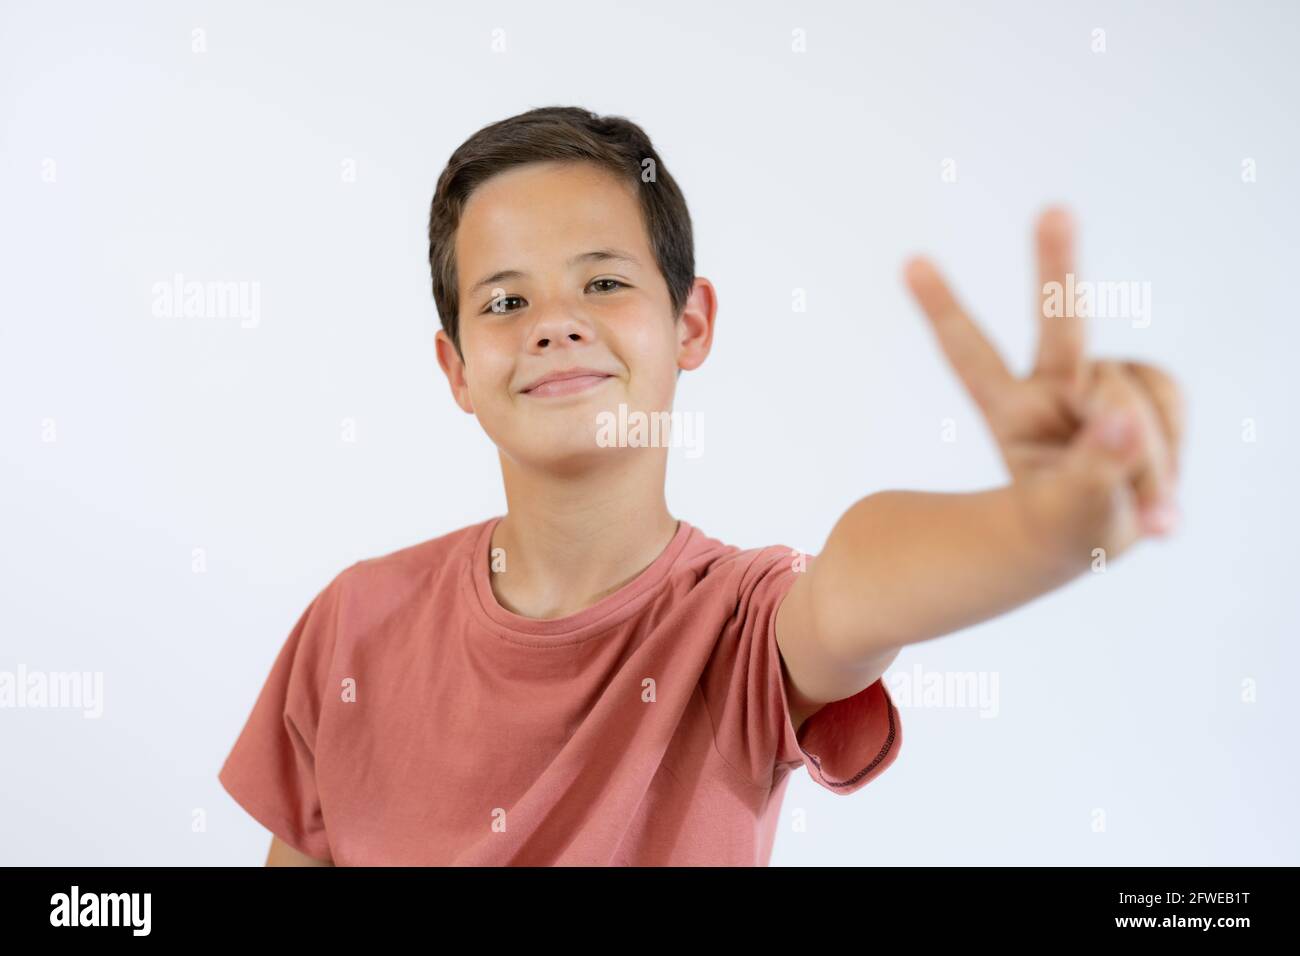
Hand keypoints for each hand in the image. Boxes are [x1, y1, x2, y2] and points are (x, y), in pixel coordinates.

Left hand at [902, 207, 1185, 560]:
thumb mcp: (1070, 519)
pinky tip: (1154, 470)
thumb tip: (1124, 419)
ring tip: (1132, 498)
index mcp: (1009, 411)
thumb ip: (1095, 472)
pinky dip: (1169, 445)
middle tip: (1054, 211)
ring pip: (1128, 396)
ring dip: (1142, 455)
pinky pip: (1167, 401)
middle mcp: (1050, 383)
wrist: (1098, 530)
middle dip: (1058, 265)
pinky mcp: (1146, 388)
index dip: (943, 309)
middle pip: (1058, 323)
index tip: (911, 263)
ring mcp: (1100, 382)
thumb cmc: (1066, 524)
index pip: (970, 355)